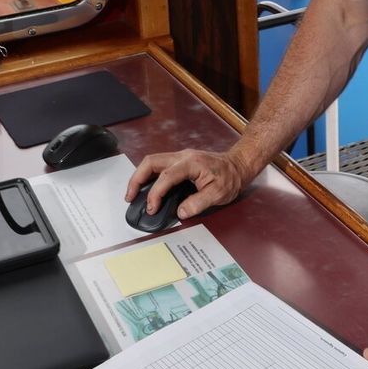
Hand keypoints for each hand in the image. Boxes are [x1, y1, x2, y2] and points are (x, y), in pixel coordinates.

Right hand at [123, 147, 257, 219]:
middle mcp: (182, 156)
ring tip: (133, 194)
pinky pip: (158, 165)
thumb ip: (198, 203)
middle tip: (129, 197)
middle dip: (136, 179)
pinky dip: (148, 176)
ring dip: (140, 176)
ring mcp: (179, 157)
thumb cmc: (230, 178)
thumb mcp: (218, 194)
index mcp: (191, 163)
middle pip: (150, 162)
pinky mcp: (179, 161)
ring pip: (152, 162)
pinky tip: (146, 188)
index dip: (155, 193)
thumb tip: (180, 212)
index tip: (151, 208)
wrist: (237, 166)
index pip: (166, 176)